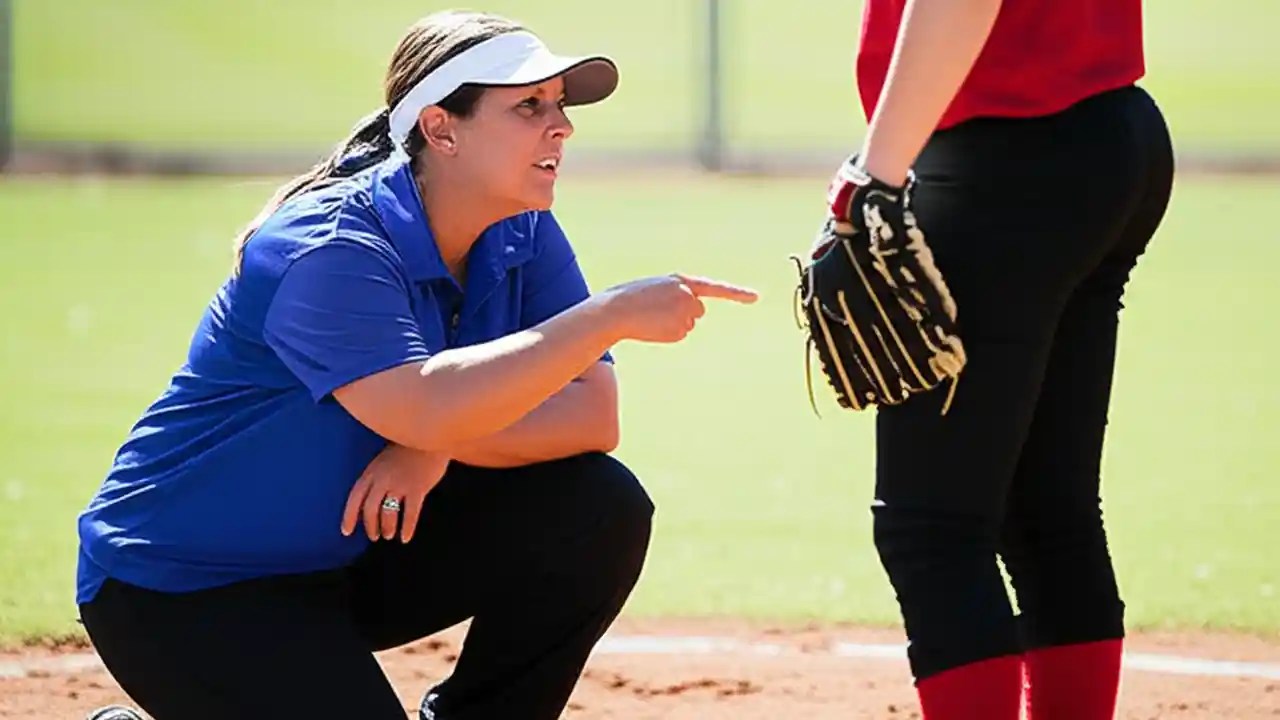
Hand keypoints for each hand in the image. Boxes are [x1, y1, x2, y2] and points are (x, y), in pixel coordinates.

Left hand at [341, 444, 450, 542]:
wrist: (431, 435)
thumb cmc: (409, 448)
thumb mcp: (384, 460)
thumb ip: (376, 478)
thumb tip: (370, 501)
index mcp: (371, 471)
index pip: (354, 498)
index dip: (349, 517)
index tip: (346, 532)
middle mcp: (382, 479)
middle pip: (370, 509)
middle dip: (371, 526)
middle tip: (375, 536)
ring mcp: (400, 484)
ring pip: (388, 513)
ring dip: (387, 527)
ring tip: (390, 534)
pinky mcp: (417, 488)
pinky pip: (410, 514)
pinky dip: (407, 528)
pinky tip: (406, 538)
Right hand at [605, 273, 758, 342]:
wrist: (614, 310)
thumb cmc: (629, 297)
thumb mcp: (655, 285)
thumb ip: (676, 292)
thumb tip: (691, 309)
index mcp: (681, 280)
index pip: (714, 288)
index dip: (737, 293)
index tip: (756, 297)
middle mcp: (688, 296)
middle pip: (697, 310)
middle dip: (683, 312)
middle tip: (657, 310)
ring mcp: (684, 314)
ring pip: (688, 324)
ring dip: (673, 324)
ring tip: (651, 317)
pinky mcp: (679, 331)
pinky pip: (680, 335)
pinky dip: (668, 334)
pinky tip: (652, 327)